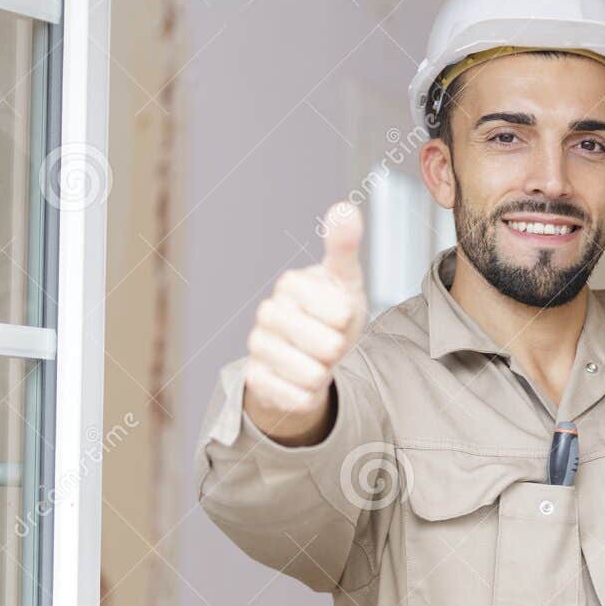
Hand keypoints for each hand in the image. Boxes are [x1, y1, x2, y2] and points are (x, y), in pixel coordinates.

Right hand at [242, 201, 367, 445]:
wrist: (310, 356)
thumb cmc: (333, 313)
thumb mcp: (345, 281)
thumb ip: (344, 247)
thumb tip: (344, 207)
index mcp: (291, 284)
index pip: (343, 315)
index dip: (350, 322)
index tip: (338, 316)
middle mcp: (267, 313)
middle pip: (330, 347)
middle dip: (339, 350)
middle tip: (328, 341)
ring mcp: (257, 347)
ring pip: (313, 376)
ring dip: (324, 374)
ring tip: (315, 360)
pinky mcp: (254, 381)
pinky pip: (298, 398)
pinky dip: (309, 396)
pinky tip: (300, 381)